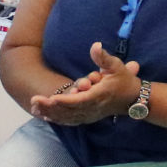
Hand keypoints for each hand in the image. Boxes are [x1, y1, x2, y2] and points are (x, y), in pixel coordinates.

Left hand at [27, 43, 141, 124]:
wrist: (132, 99)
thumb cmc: (123, 80)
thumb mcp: (116, 66)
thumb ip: (104, 57)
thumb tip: (95, 46)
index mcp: (99, 96)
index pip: (80, 100)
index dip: (66, 101)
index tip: (52, 98)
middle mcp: (93, 108)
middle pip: (69, 110)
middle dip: (51, 107)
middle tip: (35, 100)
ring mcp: (89, 115)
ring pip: (67, 117)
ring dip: (50, 112)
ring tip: (34, 106)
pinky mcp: (87, 117)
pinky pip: (70, 120)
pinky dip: (57, 119)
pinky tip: (43, 115)